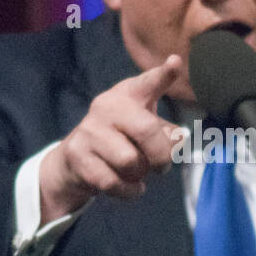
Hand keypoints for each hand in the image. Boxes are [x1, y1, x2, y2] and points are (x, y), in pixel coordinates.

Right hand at [39, 54, 184, 222]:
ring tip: (136, 172)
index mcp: (128, 95)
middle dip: (162, 155)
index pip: (147, 83)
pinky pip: (114, 182)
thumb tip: (180, 138)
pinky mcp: (78, 155)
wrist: (75, 160)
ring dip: (140, 175)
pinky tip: (128, 186)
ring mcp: (89, 130)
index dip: (162, 75)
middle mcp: (107, 106)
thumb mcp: (143, 127)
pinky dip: (129, 190)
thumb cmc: (120, 140)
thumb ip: (165, 131)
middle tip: (162, 167)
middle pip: (146, 131)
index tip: (175, 64)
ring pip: (130, 161)